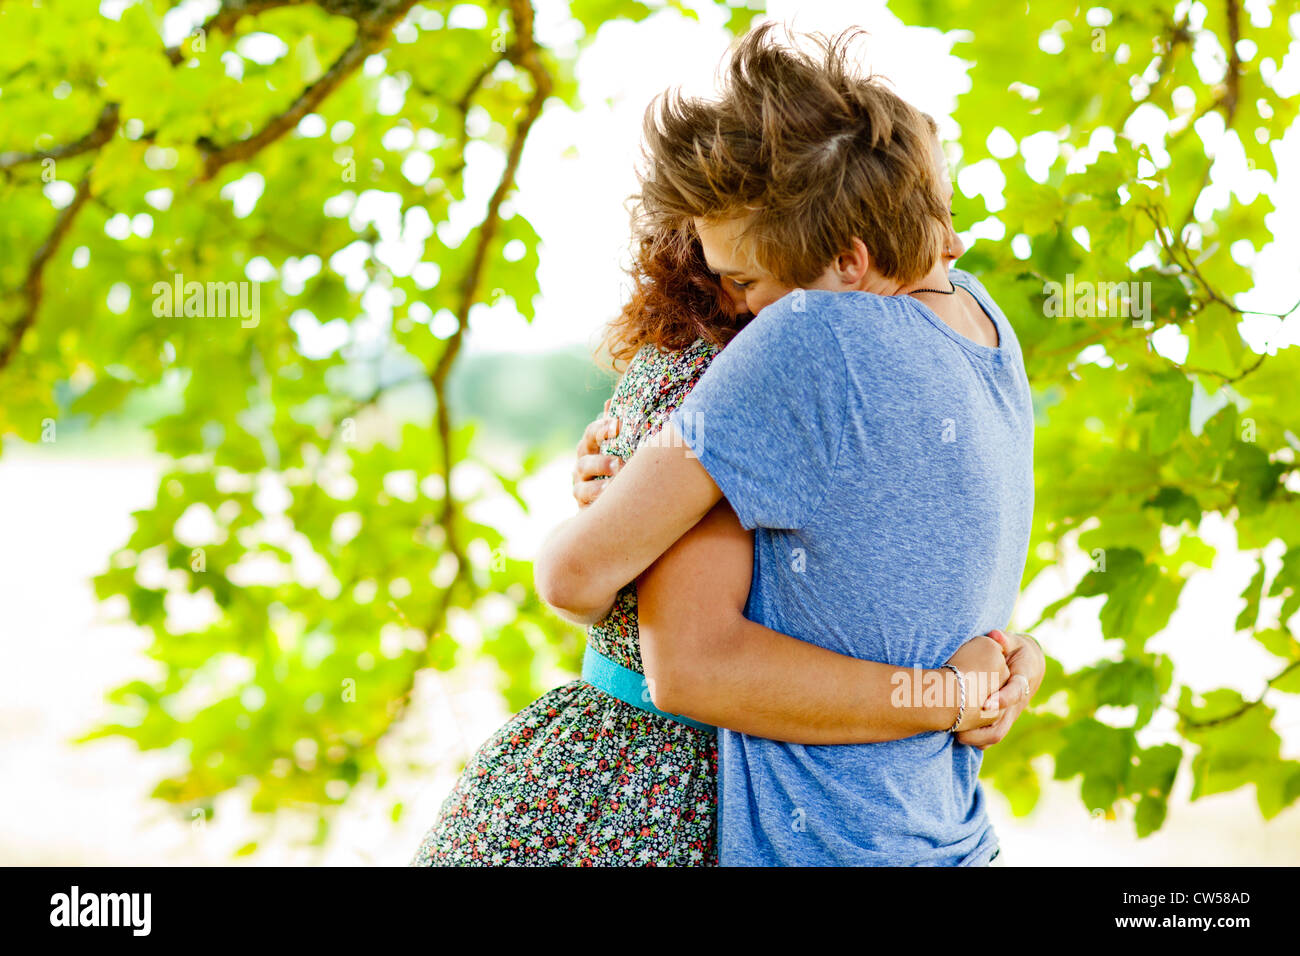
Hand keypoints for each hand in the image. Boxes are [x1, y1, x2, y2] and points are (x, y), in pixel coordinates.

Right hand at [572, 399, 621, 507]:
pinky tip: (609, 498)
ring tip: (615, 482)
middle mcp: (581, 464)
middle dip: (601, 459)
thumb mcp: (618, 446)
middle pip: (584, 457)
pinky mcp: (582, 505)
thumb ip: (614, 427)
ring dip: (598, 482)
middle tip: (619, 462)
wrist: (611, 501)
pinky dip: (595, 498)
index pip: (591, 433)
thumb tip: (611, 400)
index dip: (602, 428)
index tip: (618, 425)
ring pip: (582, 482)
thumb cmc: (617, 467)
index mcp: (590, 446)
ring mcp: (580, 485)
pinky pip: (584, 502)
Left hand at [954, 629, 1042, 748]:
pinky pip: (991, 735)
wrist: (1030, 667)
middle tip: (958, 728)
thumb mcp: (1013, 642)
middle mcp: (1016, 702)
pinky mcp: (1002, 720)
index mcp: (1021, 680)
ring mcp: (1009, 714)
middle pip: (1003, 723)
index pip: (1015, 692)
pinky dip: (977, 739)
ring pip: (997, 733)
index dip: (1003, 699)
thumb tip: (995, 635)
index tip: (987, 703)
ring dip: (977, 738)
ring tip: (954, 735)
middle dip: (982, 729)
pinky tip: (957, 736)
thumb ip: (1004, 639)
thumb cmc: (1015, 651)